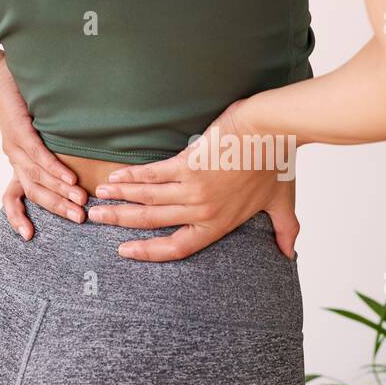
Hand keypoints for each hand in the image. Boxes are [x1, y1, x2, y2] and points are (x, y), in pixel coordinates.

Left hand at [0, 56, 86, 238]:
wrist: (0, 74)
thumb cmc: (23, 103)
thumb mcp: (36, 133)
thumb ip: (50, 152)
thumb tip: (77, 168)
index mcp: (17, 162)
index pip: (14, 196)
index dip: (18, 217)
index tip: (28, 236)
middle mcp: (13, 158)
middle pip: (34, 192)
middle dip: (57, 207)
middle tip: (79, 219)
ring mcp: (15, 146)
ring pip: (38, 177)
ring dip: (60, 192)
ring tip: (80, 202)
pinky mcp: (20, 130)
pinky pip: (39, 155)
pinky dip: (55, 169)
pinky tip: (70, 179)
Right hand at [88, 101, 298, 261]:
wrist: (271, 131)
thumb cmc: (277, 163)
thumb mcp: (282, 203)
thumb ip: (285, 229)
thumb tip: (290, 253)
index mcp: (219, 223)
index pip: (177, 247)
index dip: (149, 252)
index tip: (125, 251)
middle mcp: (202, 211)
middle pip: (152, 222)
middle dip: (120, 222)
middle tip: (95, 219)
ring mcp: (193, 188)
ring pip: (146, 200)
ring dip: (119, 199)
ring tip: (98, 199)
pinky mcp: (188, 164)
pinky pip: (151, 175)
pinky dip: (131, 178)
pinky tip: (115, 178)